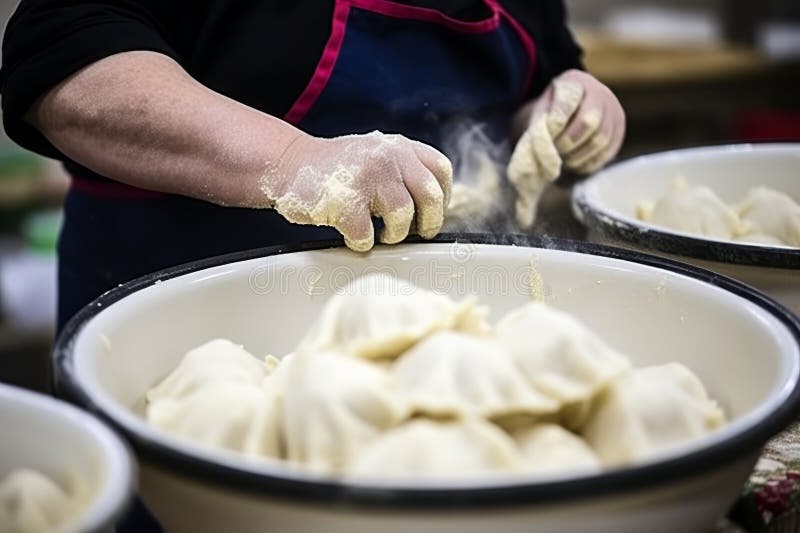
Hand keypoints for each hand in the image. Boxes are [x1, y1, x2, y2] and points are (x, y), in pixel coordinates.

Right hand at [261, 131, 452, 251]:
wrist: (287, 164)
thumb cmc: (334, 168)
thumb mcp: (375, 153)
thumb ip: (403, 168)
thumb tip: (433, 204)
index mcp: (399, 146)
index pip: (440, 170)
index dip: (443, 196)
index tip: (434, 212)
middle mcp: (388, 156)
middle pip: (430, 197)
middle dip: (428, 222)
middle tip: (416, 233)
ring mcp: (368, 178)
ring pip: (402, 218)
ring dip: (394, 234)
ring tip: (380, 234)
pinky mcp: (345, 202)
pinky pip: (367, 236)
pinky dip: (361, 242)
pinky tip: (352, 234)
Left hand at [508, 70, 624, 227]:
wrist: (568, 109)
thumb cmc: (546, 120)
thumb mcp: (534, 126)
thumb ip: (528, 151)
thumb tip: (522, 210)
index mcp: (571, 82)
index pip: (567, 99)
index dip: (555, 123)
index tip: (544, 137)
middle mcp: (597, 92)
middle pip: (589, 121)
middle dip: (567, 144)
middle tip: (555, 152)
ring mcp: (613, 111)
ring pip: (601, 140)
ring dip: (578, 156)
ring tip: (564, 158)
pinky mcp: (620, 129)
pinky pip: (608, 153)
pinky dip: (589, 163)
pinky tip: (576, 162)